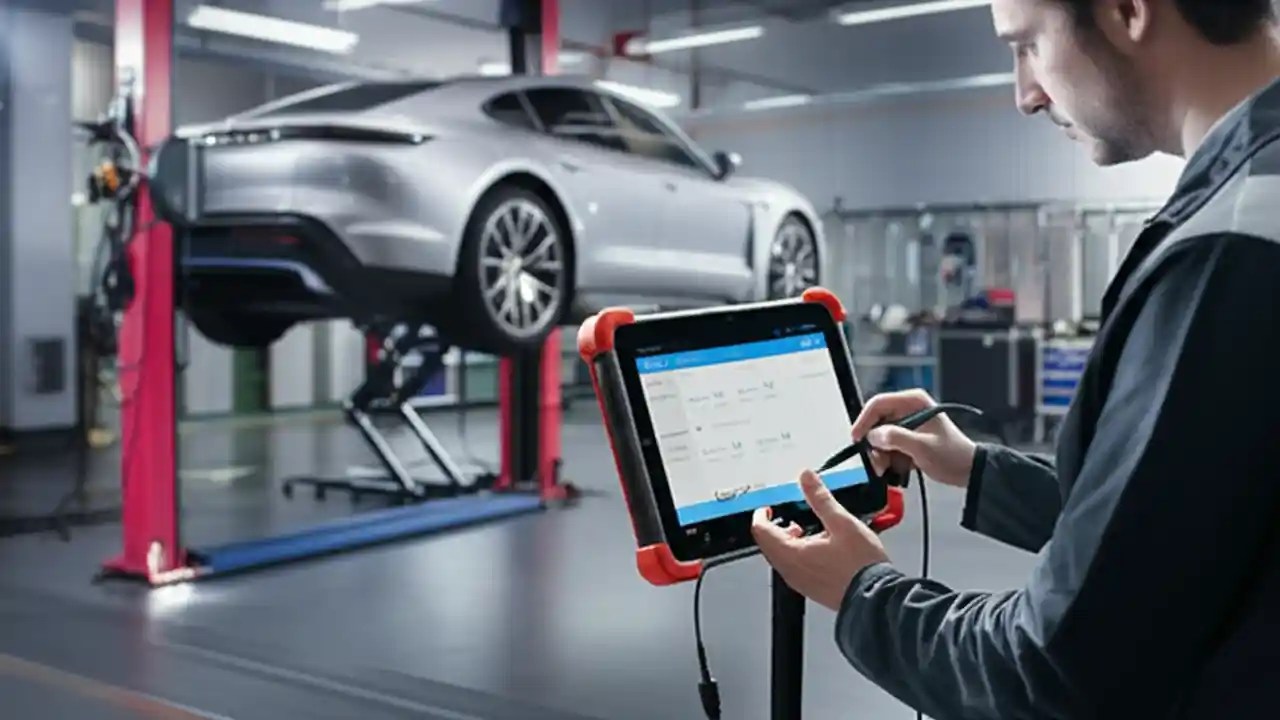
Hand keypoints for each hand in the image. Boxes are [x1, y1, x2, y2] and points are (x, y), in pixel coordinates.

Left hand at [751, 470, 889, 611]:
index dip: (761, 515)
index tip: (767, 507)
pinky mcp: (812, 589)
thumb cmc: (861, 565)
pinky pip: (794, 569)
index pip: (761, 531)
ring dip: (787, 541)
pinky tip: (819, 548)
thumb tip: (806, 478)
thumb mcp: (841, 522)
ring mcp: (800, 582)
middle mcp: (791, 571)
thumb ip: (820, 498)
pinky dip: (798, 554)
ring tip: (806, 530)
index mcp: (791, 554)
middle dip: (775, 528)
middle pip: (768, 545)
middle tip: (787, 517)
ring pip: (781, 558)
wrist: (876, 598)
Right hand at [850, 389, 976, 488]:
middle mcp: (907, 409)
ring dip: (880, 454)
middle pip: (875, 422)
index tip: (857, 439)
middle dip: (873, 443)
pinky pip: (886, 446)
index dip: (864, 421)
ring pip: (879, 436)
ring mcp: (906, 424)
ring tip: (888, 469)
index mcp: (913, 402)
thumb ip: (896, 438)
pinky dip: (887, 458)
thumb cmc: (953, 455)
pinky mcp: (906, 438)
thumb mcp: (923, 447)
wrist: (967, 471)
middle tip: (875, 461)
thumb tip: (874, 435)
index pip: (877, 404)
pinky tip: (896, 468)